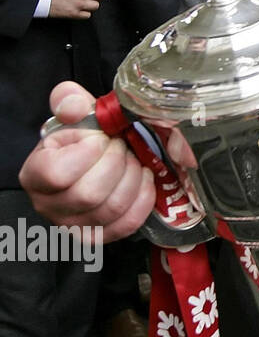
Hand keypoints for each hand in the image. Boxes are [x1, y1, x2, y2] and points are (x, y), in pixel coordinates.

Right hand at [19, 82, 154, 242]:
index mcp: (35, 174)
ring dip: (133, 177)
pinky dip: (143, 198)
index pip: (58, 174)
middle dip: (117, 162)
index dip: (88, 152)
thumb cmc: (80, 140)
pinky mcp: (99, 235)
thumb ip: (68, 101)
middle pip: (89, 194)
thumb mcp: (72, 115)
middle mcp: (49, 205)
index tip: (101, 137)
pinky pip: (127, 223)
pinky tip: (144, 178)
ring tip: (132, 159)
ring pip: (111, 208)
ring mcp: (74, 225)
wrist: (90, 160)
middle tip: (121, 145)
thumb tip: (74, 104)